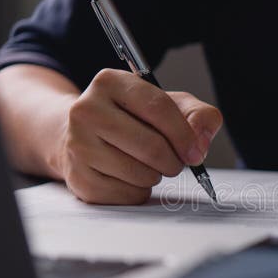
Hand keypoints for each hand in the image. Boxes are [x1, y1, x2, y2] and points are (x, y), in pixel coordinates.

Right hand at [56, 68, 221, 204]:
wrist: (85, 136)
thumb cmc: (133, 119)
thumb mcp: (170, 104)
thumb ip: (198, 115)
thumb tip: (200, 142)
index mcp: (110, 82)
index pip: (158, 107)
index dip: (185, 135)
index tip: (196, 152)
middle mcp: (86, 110)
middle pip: (151, 146)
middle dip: (174, 161)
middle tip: (174, 161)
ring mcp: (77, 145)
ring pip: (140, 174)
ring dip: (156, 176)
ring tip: (147, 164)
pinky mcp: (78, 177)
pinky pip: (127, 195)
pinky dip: (139, 191)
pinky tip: (130, 176)